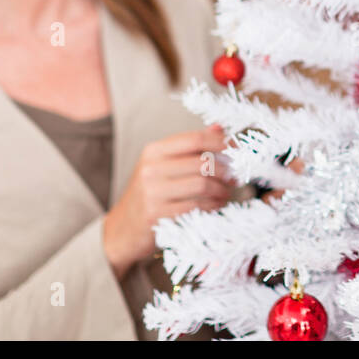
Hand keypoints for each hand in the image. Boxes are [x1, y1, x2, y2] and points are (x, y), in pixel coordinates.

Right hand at [103, 124, 233, 277]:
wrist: (121, 230)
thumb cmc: (149, 195)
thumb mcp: (163, 166)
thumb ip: (190, 147)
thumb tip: (219, 128)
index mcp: (154, 151)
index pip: (195, 139)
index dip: (221, 143)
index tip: (237, 150)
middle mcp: (151, 168)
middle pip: (202, 162)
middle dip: (226, 170)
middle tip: (235, 177)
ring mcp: (152, 192)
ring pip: (202, 184)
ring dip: (221, 190)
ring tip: (226, 192)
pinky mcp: (157, 214)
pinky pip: (196, 206)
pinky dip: (213, 205)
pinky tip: (216, 205)